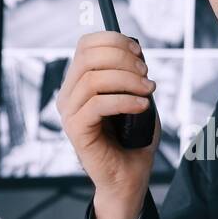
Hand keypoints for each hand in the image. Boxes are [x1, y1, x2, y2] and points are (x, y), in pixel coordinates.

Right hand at [55, 31, 159, 218]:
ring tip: (149, 91)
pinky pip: (97, 104)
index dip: (114, 41)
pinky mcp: (75, 130)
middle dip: (123, 59)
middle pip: (88, 57)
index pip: (86, 45)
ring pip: (93, 79)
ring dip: (127, 80)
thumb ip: (132, 75)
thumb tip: (135, 52)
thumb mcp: (136, 98)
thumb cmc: (133, 139)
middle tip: (146, 74)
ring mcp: (69, 113)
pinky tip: (142, 106)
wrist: (128, 177)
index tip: (139, 53)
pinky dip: (124, 101)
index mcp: (79, 83)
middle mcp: (69, 95)